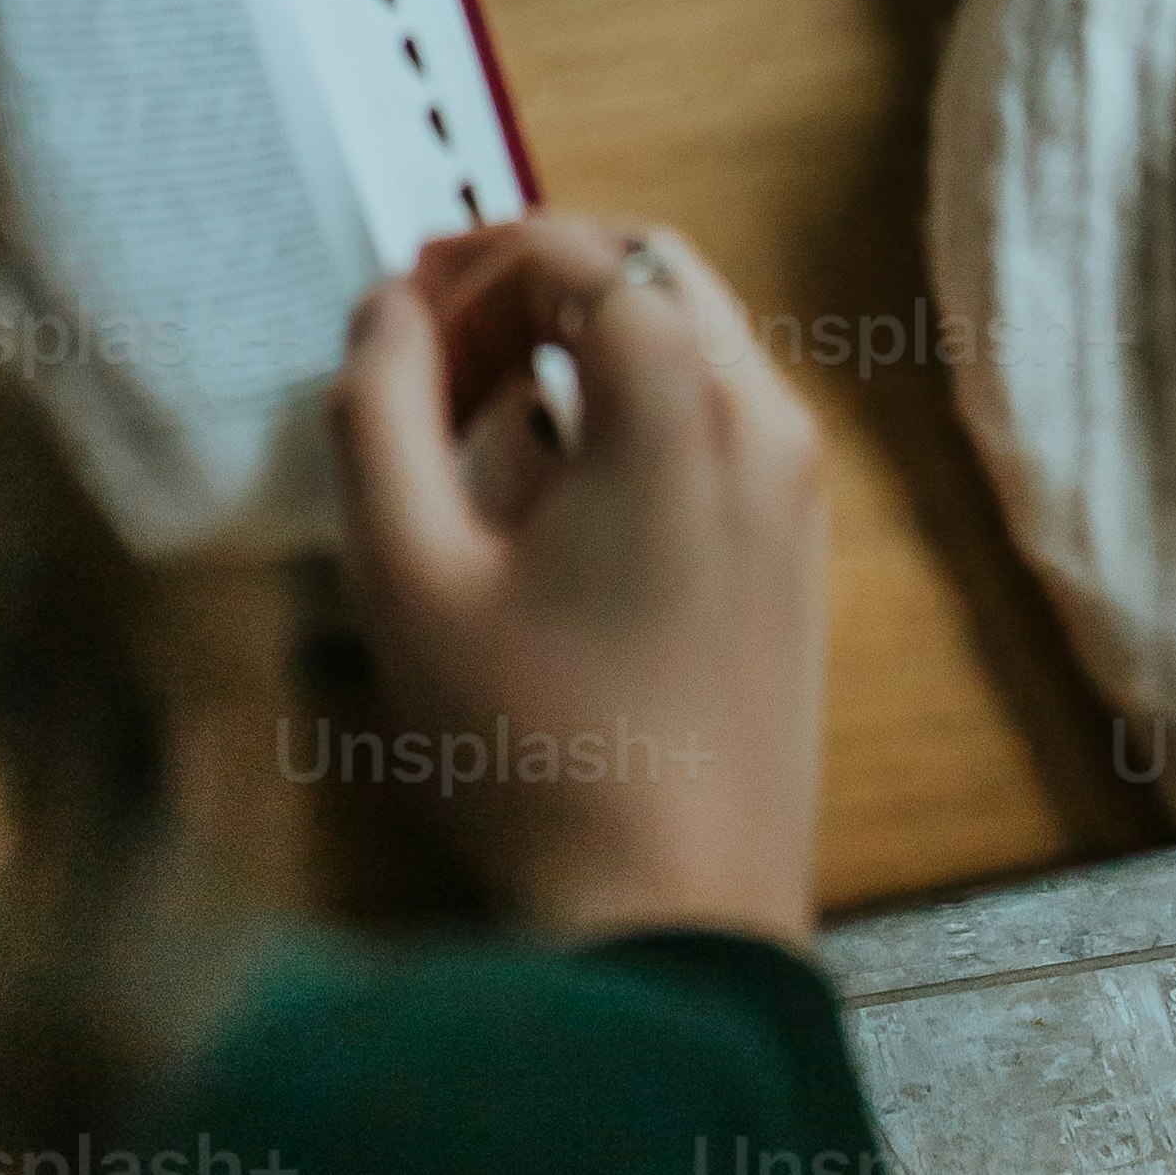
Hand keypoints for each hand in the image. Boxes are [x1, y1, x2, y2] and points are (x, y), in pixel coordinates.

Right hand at [328, 208, 824, 944]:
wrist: (674, 926)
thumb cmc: (536, 757)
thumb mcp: (408, 573)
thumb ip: (377, 409)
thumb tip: (390, 315)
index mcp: (679, 400)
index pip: (568, 249)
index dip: (469, 271)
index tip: (401, 334)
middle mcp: (762, 415)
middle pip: (643, 267)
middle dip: (531, 284)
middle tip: (436, 349)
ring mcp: (796, 482)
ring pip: (688, 331)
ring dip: (584, 340)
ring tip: (485, 423)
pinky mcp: (798, 546)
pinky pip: (718, 410)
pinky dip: (636, 403)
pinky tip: (557, 492)